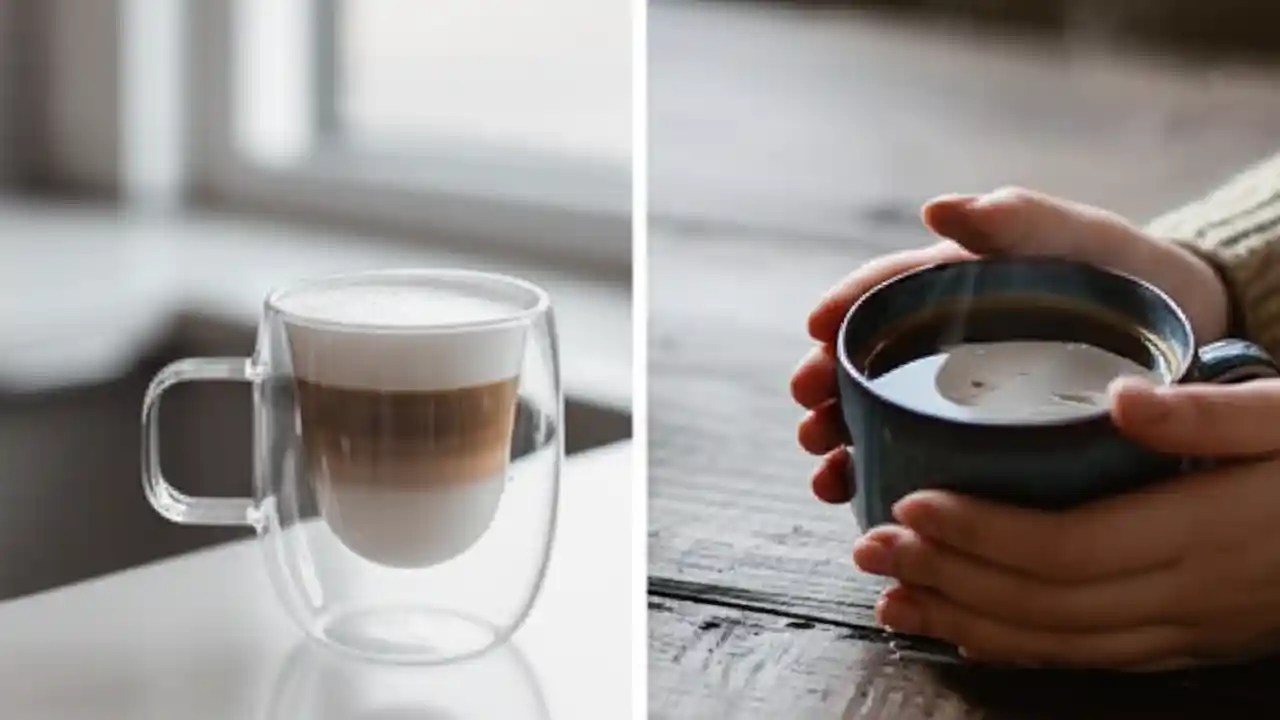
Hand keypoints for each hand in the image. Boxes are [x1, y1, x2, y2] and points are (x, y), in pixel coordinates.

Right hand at [790, 187, 1229, 503]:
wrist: (1188, 330)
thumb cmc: (1128, 273)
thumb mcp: (1079, 237)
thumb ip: (1018, 219)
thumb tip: (939, 206)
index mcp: (953, 285)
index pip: (884, 291)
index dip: (843, 307)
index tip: (814, 327)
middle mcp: (942, 341)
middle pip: (867, 361)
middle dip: (827, 385)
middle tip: (807, 408)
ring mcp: (956, 394)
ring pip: (880, 414)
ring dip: (842, 439)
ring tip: (822, 466)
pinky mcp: (977, 440)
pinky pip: (918, 456)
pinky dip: (882, 475)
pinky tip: (861, 495)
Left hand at [853, 377, 1279, 668]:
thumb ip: (1212, 413)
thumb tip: (1123, 401)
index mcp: (1201, 531)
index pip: (1065, 545)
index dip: (980, 532)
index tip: (910, 501)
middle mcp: (1185, 594)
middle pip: (1044, 601)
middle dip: (948, 576)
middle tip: (870, 546)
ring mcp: (1185, 629)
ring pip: (1056, 643)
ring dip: (965, 619)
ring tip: (892, 595)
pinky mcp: (1187, 641)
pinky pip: (1087, 659)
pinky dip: (1017, 649)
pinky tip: (965, 628)